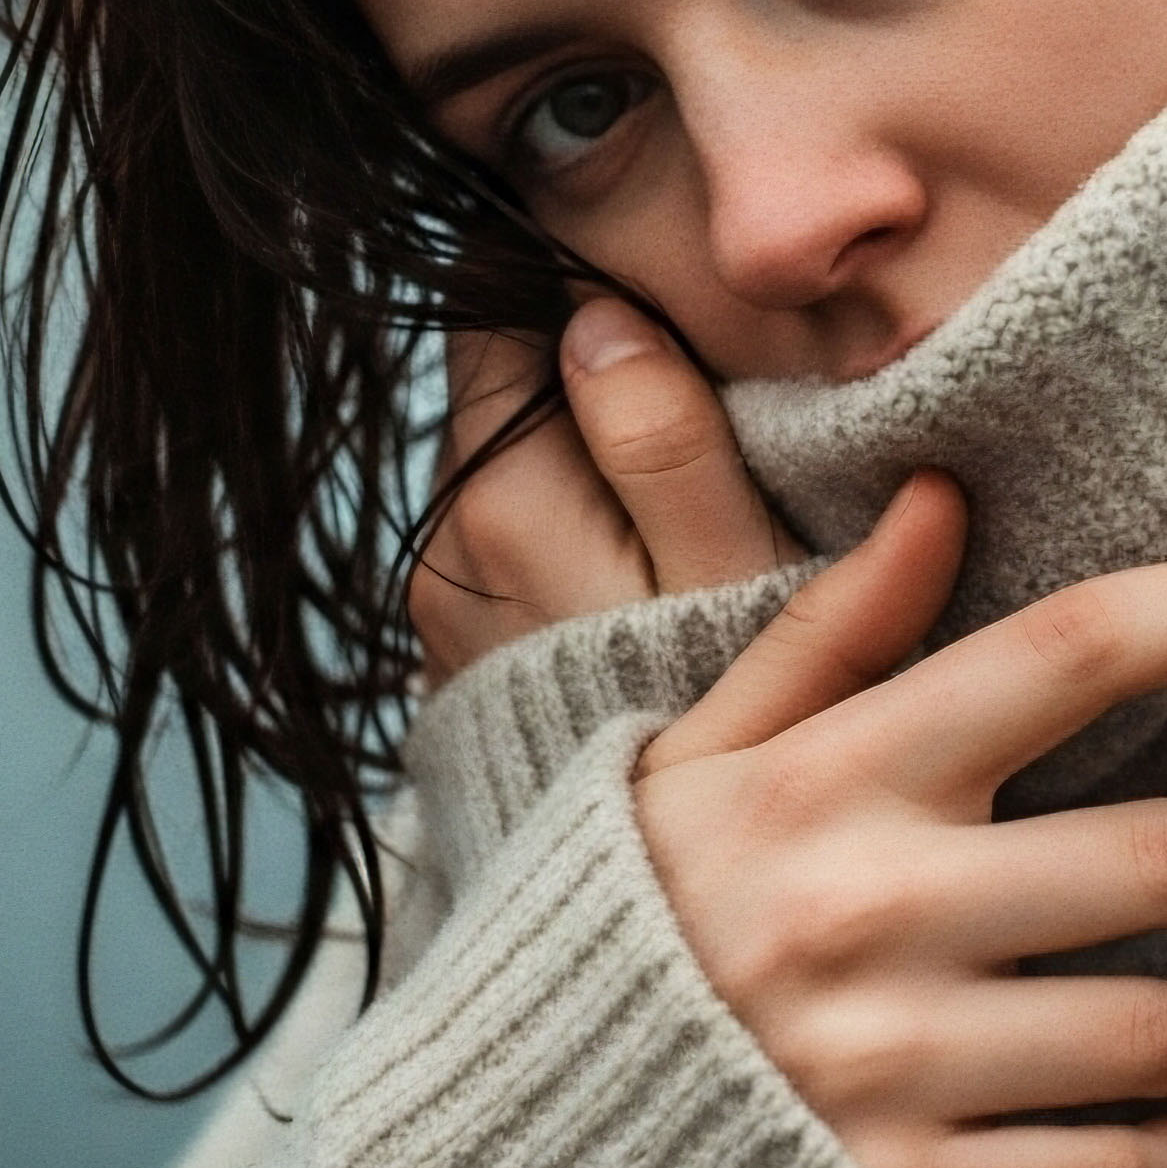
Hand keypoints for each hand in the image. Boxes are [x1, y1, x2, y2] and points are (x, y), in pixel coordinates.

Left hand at [411, 297, 806, 683]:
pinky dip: (548, 533)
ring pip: (494, 469)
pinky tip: (621, 574)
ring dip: (561, 460)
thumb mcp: (728, 563)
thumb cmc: (724, 701)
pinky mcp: (451, 651)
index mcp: (505, 493)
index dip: (570, 292)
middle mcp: (444, 540)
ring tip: (659, 499)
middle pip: (492, 392)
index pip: (491, 320)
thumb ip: (663, 434)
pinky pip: (490, 547)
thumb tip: (598, 316)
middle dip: (573, 378)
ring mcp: (438, 604)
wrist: (662, 875)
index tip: (655, 311)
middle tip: (681, 403)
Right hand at [633, 473, 1166, 1167]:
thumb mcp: (702, 760)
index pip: (1072, 651)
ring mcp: (890, 1066)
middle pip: (1161, 857)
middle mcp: (870, 912)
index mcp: (830, 780)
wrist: (511, 1158)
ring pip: (1157, 1033)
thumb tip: (946, 497)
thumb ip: (833, 634)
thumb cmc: (634, 926)